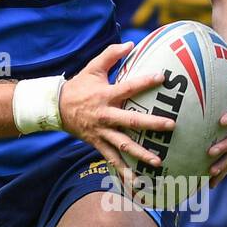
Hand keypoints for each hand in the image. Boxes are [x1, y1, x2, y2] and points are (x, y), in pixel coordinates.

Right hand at [59, 42, 174, 181]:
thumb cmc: (79, 86)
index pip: (128, 87)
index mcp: (106, 95)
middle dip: (151, 124)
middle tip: (171, 126)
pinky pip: (112, 159)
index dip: (145, 81)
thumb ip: (111, 54)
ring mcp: (102, 132)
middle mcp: (105, 115)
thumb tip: (131, 43)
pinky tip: (136, 182)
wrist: (55, 108)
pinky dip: (123, 171)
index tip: (163, 77)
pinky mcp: (97, 144)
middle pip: (131, 121)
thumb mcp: (92, 67)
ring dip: (140, 154)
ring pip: (123, 145)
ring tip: (158, 162)